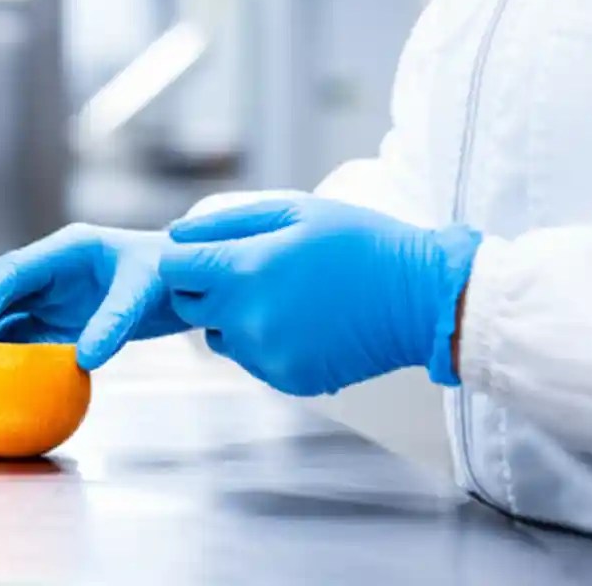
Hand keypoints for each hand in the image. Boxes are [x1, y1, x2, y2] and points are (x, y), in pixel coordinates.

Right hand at [0, 224, 189, 369]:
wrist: (188, 280)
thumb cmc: (169, 278)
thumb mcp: (144, 294)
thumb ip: (113, 323)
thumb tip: (82, 361)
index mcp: (64, 250)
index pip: (7, 273)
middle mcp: (50, 267)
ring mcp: (53, 291)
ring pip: (2, 311)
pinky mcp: (60, 316)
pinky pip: (24, 335)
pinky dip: (4, 355)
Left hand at [160, 198, 479, 395]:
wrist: (419, 299)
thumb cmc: (359, 243)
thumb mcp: (295, 212)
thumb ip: (227, 222)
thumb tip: (176, 234)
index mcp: (245, 271)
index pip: (173, 269)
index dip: (188, 258)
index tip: (215, 253)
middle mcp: (247, 319)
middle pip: (188, 306)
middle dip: (207, 288)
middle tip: (253, 272)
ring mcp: (265, 355)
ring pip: (219, 337)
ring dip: (236, 318)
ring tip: (286, 298)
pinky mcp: (285, 379)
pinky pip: (252, 360)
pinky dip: (267, 344)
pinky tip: (305, 324)